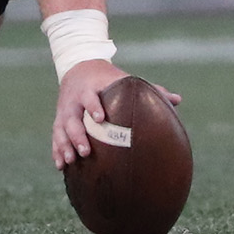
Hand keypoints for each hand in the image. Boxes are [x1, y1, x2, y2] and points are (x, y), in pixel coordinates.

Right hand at [51, 60, 181, 168]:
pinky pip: (56, 136)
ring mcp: (66, 110)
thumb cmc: (108, 79)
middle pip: (72, 118)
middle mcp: (76, 100)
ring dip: (65, 145)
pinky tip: (61, 166)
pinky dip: (57, 150)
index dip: (94, 107)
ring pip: (61, 129)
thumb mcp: (124, 80)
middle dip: (77, 135)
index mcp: (93, 88)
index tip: (100, 118)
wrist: (79, 67)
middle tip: (85, 151)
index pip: (91, 97)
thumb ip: (150, 90)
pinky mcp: (59, 119)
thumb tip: (178, 100)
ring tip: (71, 162)